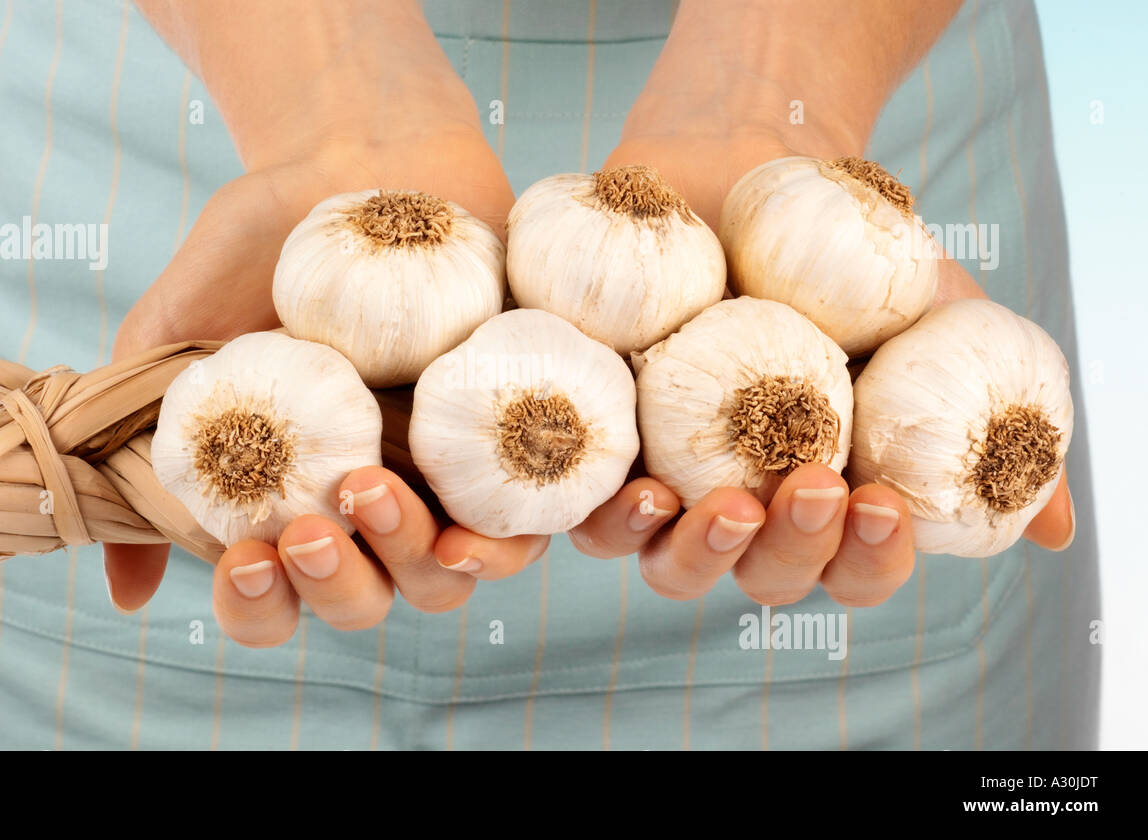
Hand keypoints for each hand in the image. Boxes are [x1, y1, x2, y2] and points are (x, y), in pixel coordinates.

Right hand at [103, 126, 549, 641]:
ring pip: (453, 574)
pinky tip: (479, 515)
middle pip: (371, 599)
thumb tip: (126, 590)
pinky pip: (537, 511)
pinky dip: (513, 533)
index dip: (258, 605)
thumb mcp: (173, 335)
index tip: (243, 560)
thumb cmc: (255, 245)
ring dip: (417, 563)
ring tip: (372, 490)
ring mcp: (449, 468)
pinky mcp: (521, 427)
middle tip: (307, 528)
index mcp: (292, 495)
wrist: (351, 152)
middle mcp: (372, 497)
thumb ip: (143, 443)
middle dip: (337, 586)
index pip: (277, 594)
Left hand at [568, 127, 1074, 606]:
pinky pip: (590, 512)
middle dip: (790, 550)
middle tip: (810, 485)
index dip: (869, 560)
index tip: (883, 501)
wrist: (753, 171)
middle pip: (764, 578)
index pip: (853, 569)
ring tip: (718, 504)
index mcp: (827, 499)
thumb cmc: (853, 259)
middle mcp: (747, 506)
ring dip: (694, 551)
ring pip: (669, 563)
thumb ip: (989, 416)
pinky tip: (637, 484)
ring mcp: (669, 482)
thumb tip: (1056, 531)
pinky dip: (609, 517)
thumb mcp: (942, 328)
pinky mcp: (605, 443)